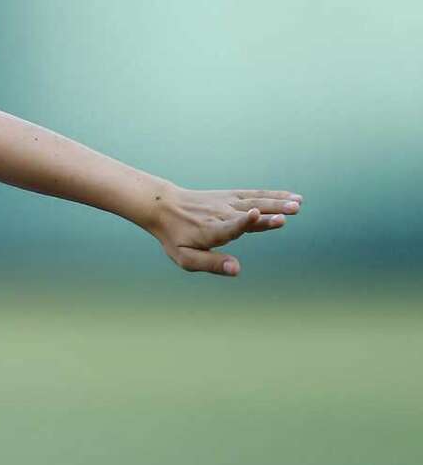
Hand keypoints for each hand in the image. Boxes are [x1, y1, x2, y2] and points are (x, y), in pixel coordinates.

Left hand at [149, 183, 303, 276]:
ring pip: (256, 201)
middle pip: (250, 212)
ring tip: (299, 203)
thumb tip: (237, 270)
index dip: (243, 222)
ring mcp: (227, 203)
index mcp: (211, 232)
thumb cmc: (176, 237)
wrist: (165, 207)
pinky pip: (255, 194)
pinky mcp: (231, 196)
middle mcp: (221, 215)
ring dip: (278, 201)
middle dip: (271, 210)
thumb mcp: (186, 258)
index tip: (255, 215)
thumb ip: (212, 264)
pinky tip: (291, 196)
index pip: (229, 227)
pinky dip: (273, 194)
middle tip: (293, 210)